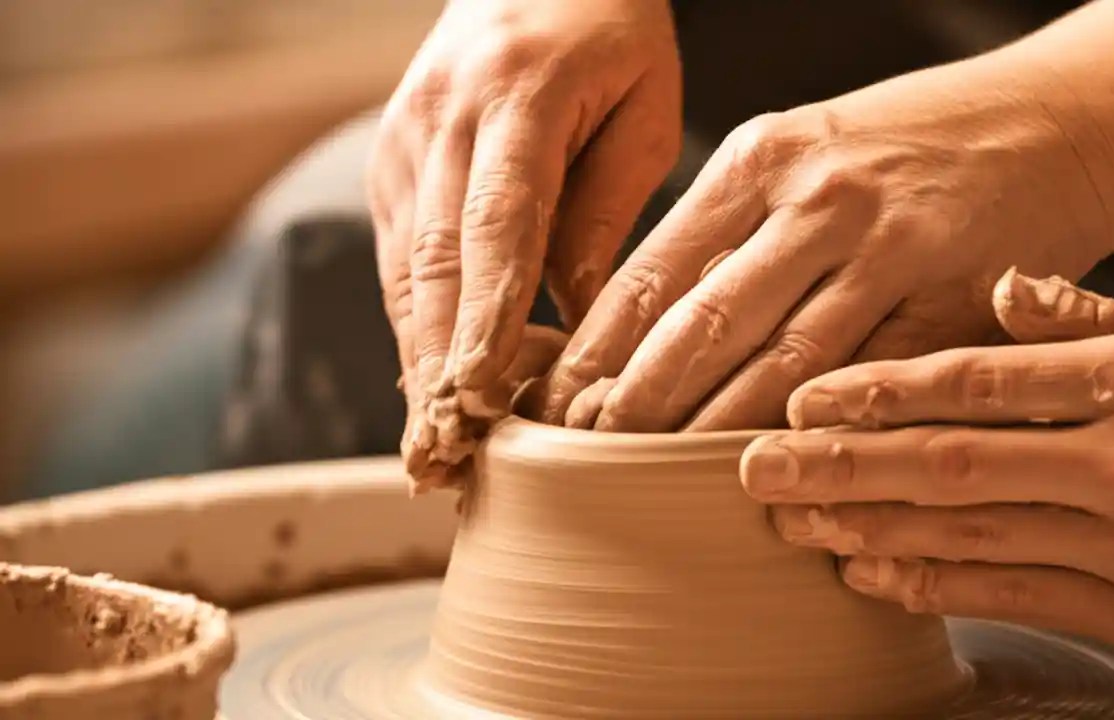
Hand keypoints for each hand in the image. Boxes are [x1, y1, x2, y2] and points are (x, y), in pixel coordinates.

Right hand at [368, 0, 680, 484]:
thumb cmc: (612, 35)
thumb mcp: (644, 109)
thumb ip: (607, 211)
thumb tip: (575, 326)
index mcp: (518, 97)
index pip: (497, 226)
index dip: (488, 324)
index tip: (485, 404)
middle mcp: (440, 118)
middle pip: (434, 263)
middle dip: (437, 370)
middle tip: (445, 462)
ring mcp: (402, 138)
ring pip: (403, 271)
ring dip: (416, 363)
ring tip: (432, 450)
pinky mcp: (389, 159)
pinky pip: (398, 257)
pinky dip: (414, 327)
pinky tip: (429, 386)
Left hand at [532, 57, 1113, 431]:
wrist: (1050, 123)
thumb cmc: (904, 150)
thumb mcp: (798, 155)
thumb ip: (724, 233)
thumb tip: (630, 329)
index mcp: (758, 159)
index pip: (649, 272)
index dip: (594, 353)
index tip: (554, 411)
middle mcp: (816, 197)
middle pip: (700, 324)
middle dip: (634, 406)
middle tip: (586, 465)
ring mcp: (889, 247)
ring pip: (781, 365)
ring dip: (713, 434)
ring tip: (659, 485)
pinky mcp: (955, 296)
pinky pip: (876, 383)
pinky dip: (824, 435)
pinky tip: (781, 473)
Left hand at [742, 269, 1113, 659]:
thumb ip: (1097, 319)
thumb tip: (1005, 292)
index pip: (978, 382)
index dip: (879, 392)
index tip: (805, 400)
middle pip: (950, 464)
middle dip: (840, 467)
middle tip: (755, 469)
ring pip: (969, 536)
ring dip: (868, 530)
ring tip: (792, 521)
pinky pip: (1018, 598)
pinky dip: (937, 588)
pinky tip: (872, 576)